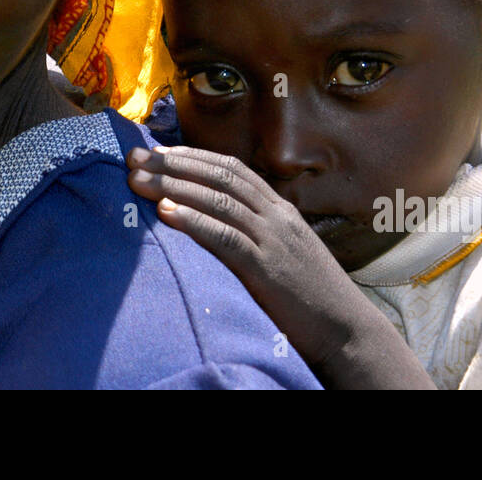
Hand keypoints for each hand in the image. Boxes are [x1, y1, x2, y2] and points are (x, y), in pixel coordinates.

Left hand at [126, 144, 434, 388]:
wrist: (346, 330)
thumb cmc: (310, 297)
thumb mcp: (285, 253)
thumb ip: (256, 233)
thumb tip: (214, 221)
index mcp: (280, 210)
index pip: (232, 169)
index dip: (192, 156)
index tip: (157, 151)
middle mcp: (277, 216)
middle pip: (219, 177)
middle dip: (174, 164)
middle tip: (135, 158)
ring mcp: (274, 240)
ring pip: (218, 201)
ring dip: (174, 186)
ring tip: (139, 181)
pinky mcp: (268, 268)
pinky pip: (226, 237)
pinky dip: (194, 221)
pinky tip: (166, 212)